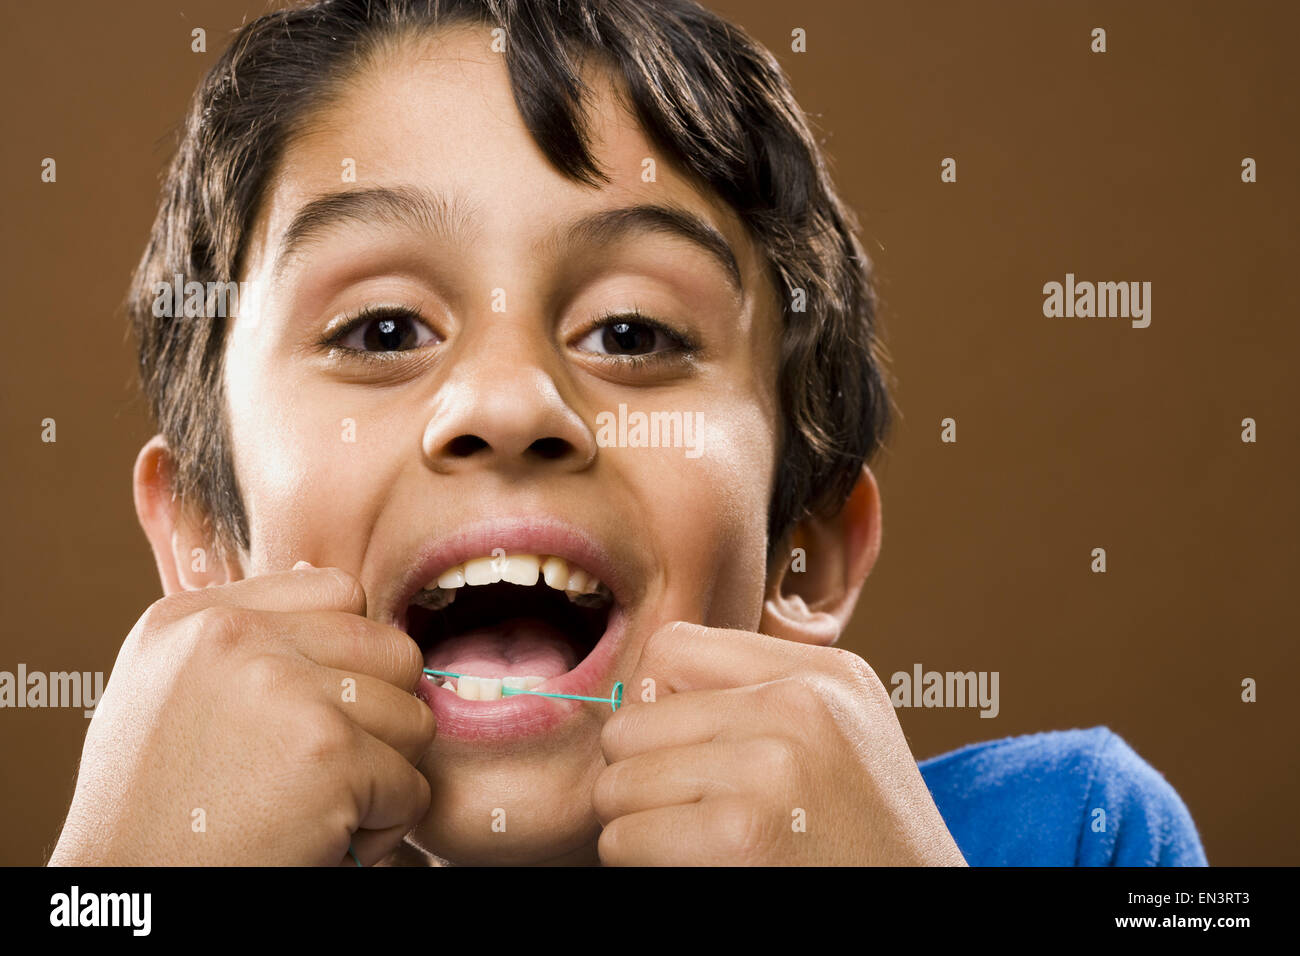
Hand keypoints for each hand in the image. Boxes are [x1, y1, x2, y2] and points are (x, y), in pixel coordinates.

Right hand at [48, 565, 434, 865]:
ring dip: (382, 779)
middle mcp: (235, 638)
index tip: (313, 716)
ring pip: (414, 718)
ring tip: (316, 810)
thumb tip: (329, 582)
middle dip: (380, 719)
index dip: (351, 659)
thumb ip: (245, 637)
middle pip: (393, 651)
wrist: (132, 897)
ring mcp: (285, 690)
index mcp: (194, 618)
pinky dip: (382, 830)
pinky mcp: (328, 753)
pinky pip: (413, 786)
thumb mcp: (168, 693)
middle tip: (325, 771)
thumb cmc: (155, 816)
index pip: (340, 591)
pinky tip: (321, 843)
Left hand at [593, 621, 966, 864]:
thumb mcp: (839, 731)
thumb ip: (754, 694)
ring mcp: (771, 768)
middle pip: (631, 723)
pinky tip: (696, 867)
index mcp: (822, 672)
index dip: (652, 705)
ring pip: (616, 786)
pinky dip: (641, 863)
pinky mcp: (743, 834)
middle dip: (638, 775)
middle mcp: (799, 705)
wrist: (924, 912)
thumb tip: (635, 691)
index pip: (670, 648)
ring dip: (637, 825)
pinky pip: (624, 841)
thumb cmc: (863, 837)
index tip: (680, 751)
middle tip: (686, 811)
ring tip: (695, 841)